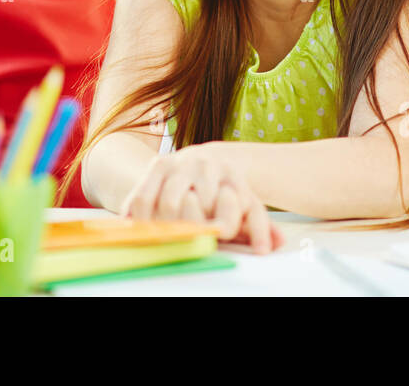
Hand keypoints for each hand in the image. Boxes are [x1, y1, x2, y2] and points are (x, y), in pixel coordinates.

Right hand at [120, 144, 283, 253]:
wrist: (206, 159)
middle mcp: (206, 166)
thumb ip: (260, 228)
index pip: (229, 204)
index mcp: (232, 177)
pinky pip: (144, 197)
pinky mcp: (158, 164)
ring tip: (174, 232)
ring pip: (168, 204)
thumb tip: (265, 249)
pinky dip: (143, 217)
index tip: (220, 232)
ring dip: (169, 225)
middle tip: (193, 236)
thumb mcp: (248, 207)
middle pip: (194, 208)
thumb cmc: (226, 192)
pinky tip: (150, 225)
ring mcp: (180, 164)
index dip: (224, 224)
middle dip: (194, 229)